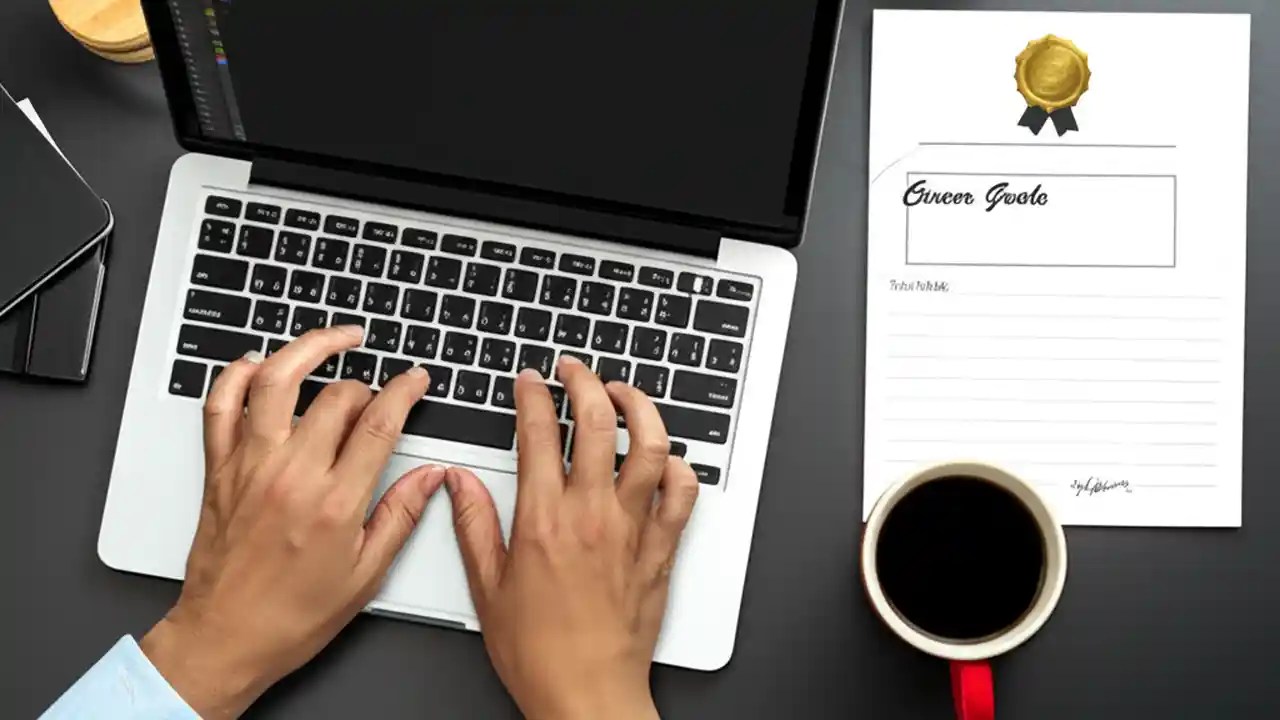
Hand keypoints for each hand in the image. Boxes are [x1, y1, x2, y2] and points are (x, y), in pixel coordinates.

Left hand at [140, 326, 444, 718]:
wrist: (224, 638)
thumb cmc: (291, 616)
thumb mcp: (366, 574)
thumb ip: (401, 516)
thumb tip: (432, 478)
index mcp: (335, 503)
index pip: (378, 423)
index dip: (404, 391)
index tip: (415, 380)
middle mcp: (291, 475)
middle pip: (336, 397)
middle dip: (366, 384)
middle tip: (379, 392)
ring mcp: (250, 466)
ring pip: (276, 380)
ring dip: (309, 348)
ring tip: (335, 339)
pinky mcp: (219, 469)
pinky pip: (221, 404)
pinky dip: (238, 374)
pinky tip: (260, 363)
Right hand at [446, 357, 699, 719]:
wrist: (587, 694)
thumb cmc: (538, 652)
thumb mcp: (486, 587)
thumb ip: (472, 525)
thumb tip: (457, 483)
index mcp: (542, 520)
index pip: (537, 433)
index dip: (533, 395)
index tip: (531, 381)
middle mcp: (591, 515)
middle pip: (597, 422)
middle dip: (585, 381)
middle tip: (575, 370)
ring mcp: (631, 529)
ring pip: (649, 446)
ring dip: (640, 409)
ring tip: (625, 394)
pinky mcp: (660, 549)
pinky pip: (683, 494)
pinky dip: (679, 468)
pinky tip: (665, 459)